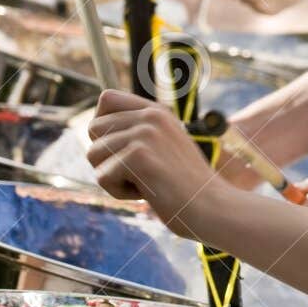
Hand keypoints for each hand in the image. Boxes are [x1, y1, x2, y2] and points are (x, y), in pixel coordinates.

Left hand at [86, 90, 220, 233]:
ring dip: (113, 177)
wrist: (213, 208)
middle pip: (93, 129)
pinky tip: (147, 193)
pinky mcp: (138, 156)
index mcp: (157, 111)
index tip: (121, 149)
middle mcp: (150, 116)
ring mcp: (145, 134)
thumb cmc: (186, 186)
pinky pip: (102, 177)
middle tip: (136, 173)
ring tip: (145, 183)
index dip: (103, 126)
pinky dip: (119, 193)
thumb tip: (95, 125)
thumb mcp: (165, 147)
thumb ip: (137, 132)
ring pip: (93, 154)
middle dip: (105, 157)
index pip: (107, 99)